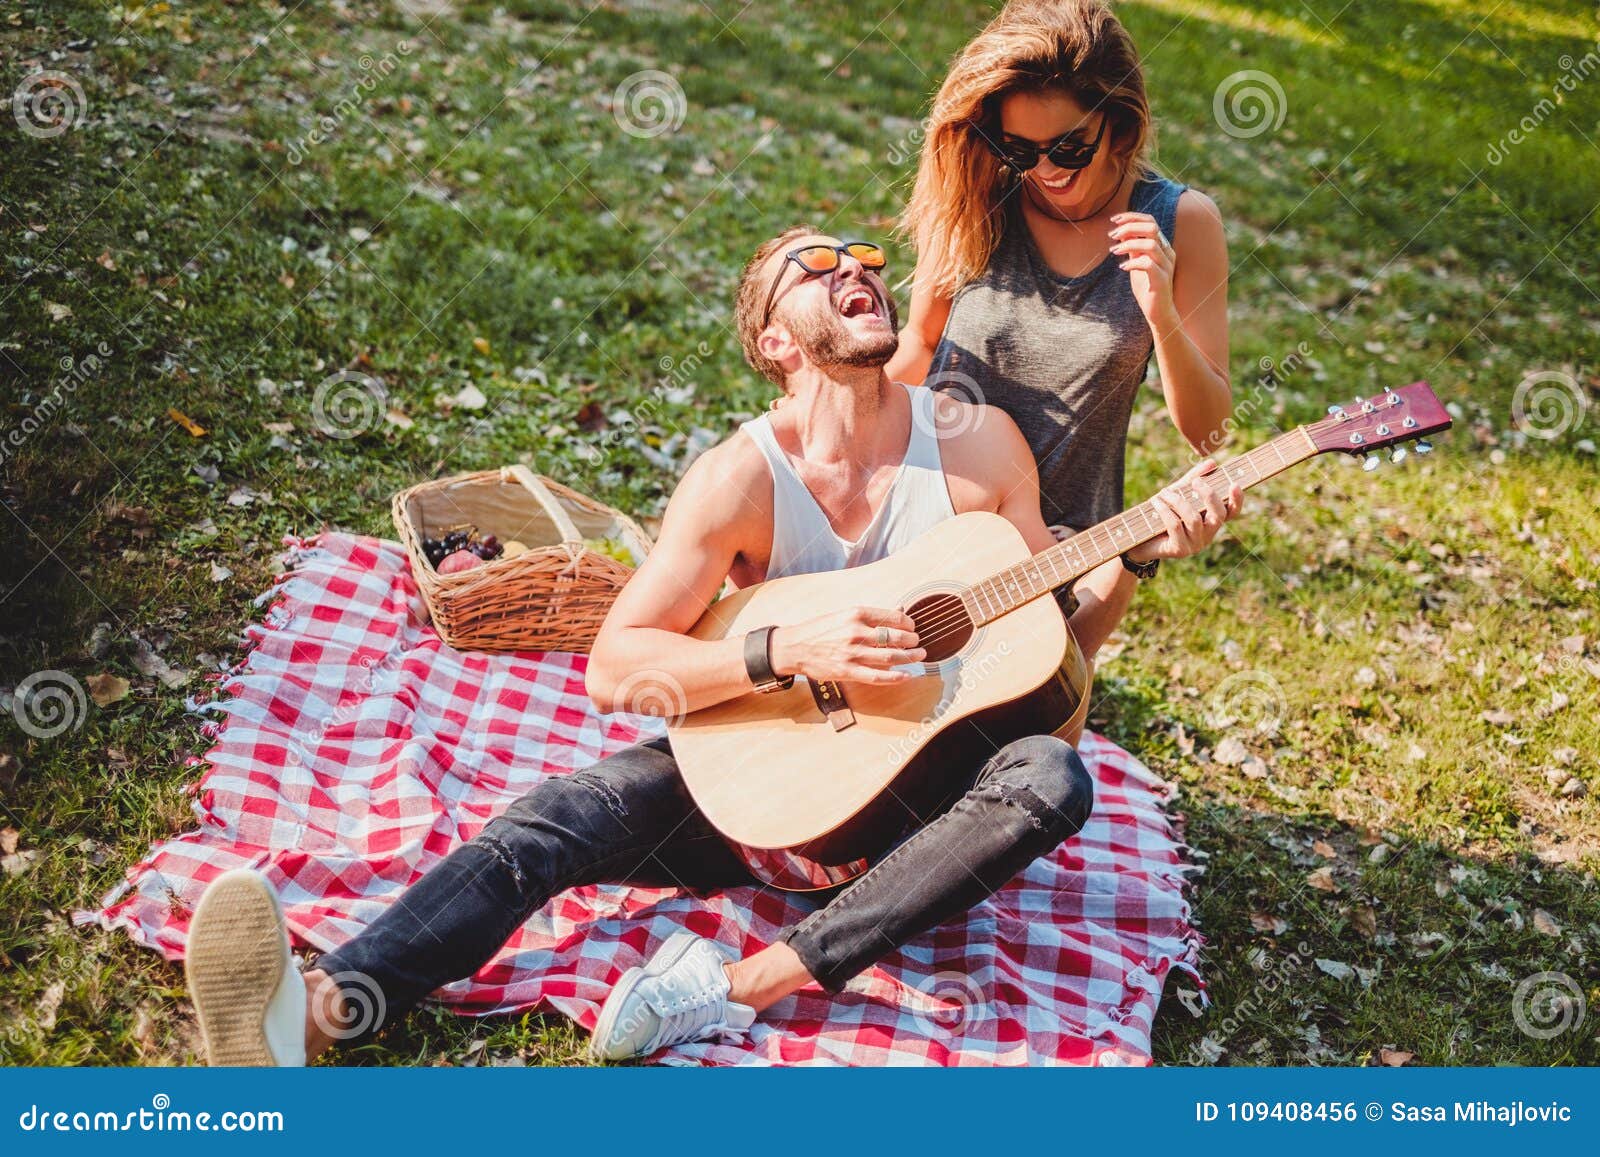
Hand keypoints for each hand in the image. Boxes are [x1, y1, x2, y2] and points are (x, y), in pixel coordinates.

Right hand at [769, 605, 923, 684]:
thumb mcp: (843, 614)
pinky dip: (895, 677)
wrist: (793, 646)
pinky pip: (877, 676)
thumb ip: (871, 616)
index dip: (908, 623)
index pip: (892, 617)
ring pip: (890, 656)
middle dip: (912, 641)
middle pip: (895, 637)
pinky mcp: (847, 671)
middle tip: (918, 643)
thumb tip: (898, 611)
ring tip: (919, 656)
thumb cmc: (819, 629)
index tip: (912, 627)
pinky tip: (906, 675)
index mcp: (856, 613)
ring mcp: (852, 653)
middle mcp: (855, 631)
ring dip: (909, 657)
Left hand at [1109, 211, 1175, 328]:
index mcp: (1163, 246)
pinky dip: (1133, 262)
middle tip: (1112, 236)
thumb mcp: (1138, 263)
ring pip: (1150, 244)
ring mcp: (1166, 266)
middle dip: (1129, 227)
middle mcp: (1167, 253)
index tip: (1114, 220)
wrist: (1158, 312)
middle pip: (1152, 228)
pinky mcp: (1161, 280)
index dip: (1132, 217)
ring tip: (1114, 251)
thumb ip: (1134, 248)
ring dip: (1129, 244)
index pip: (1151, 221)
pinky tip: (1122, 267)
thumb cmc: (1147, 287)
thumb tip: (1122, 232)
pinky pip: (1148, 264)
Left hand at [1126, 459, 1242, 562]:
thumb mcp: (1178, 493)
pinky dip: (1165, 510)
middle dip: (1209, 495)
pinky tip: (1156, 502)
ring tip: (1164, 492)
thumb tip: (1212, 462)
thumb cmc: (1162, 514)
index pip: (1231, 512)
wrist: (1140, 541)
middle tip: (1196, 481)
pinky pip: (1175, 526)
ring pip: (1194, 519)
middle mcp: (1208, 534)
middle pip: (1218, 515)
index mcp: (1211, 521)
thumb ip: (1194, 478)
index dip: (1237, 500)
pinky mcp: (1180, 550)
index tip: (1234, 484)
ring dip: (1178, 501)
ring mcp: (1195, 544)